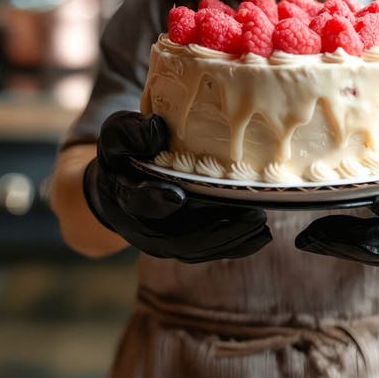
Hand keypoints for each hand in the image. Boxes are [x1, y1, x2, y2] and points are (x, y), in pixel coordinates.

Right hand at [83, 111, 271, 262]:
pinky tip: (259, 234)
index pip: (137, 200)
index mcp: (123, 195)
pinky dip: (234, 244)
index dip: (155, 199)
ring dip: (230, 239)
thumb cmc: (122, 152)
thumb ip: (131, 132)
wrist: (117, 182)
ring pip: (196, 248)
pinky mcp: (181, 243)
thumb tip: (157, 127)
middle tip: (249, 215)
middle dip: (213, 230)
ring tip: (260, 224)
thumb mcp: (118, 135)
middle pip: (176, 235)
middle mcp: (142, 226)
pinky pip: (207, 249)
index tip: (177, 195)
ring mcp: (163, 239)